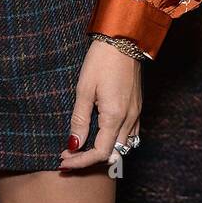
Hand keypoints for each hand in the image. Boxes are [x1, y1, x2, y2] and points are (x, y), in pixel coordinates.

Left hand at [58, 38, 142, 170]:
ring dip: (104, 152)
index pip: (100, 153)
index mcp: (115, 117)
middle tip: (69, 157)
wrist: (123, 40)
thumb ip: (80, 119)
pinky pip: (131, 134)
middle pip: (113, 154)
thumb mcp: (84, 89)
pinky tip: (101, 135)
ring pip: (124, 146)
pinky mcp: (138, 107)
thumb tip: (74, 144)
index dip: (81, 161)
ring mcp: (136, 114)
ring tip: (83, 149)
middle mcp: (129, 119)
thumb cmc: (100, 61)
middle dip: (90, 160)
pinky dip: (116, 141)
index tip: (63, 159)